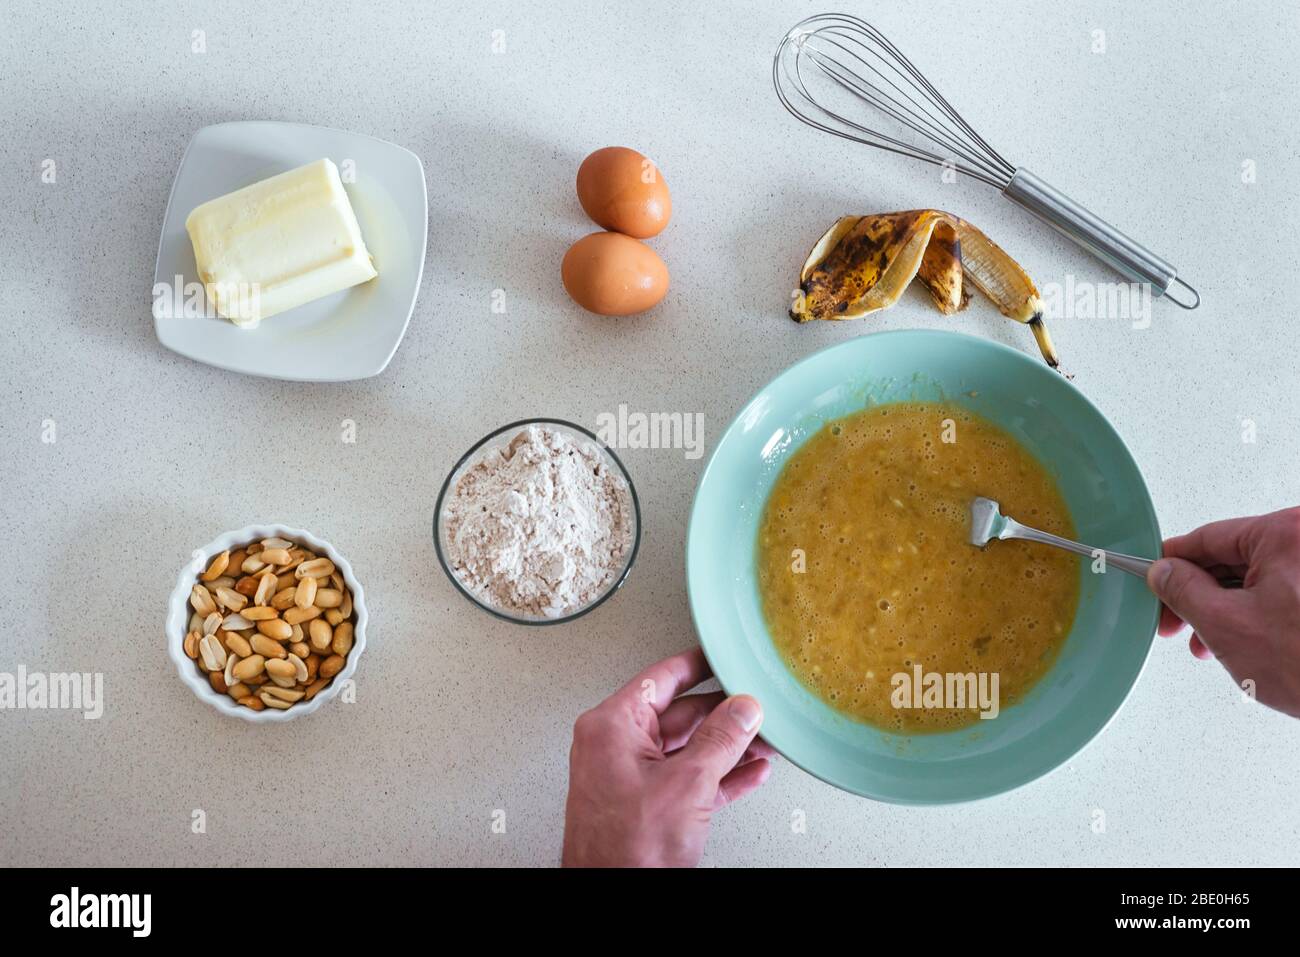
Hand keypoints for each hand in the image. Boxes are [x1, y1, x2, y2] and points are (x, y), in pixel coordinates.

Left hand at [561, 647, 774, 866]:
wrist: (613, 897)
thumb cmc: (625, 852)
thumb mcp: (687, 783)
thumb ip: (720, 740)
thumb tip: (743, 709)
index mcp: (612, 727)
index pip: (661, 678)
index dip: (698, 665)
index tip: (723, 656)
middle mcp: (616, 746)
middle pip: (680, 714)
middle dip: (724, 714)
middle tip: (758, 708)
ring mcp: (630, 776)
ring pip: (689, 748)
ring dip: (729, 746)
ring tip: (764, 740)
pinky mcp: (647, 805)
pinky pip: (689, 778)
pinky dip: (720, 775)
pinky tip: (750, 771)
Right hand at [1147, 507, 1299, 716]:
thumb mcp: (1225, 624)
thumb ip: (1183, 590)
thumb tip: (1165, 573)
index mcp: (1286, 533)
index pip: (1208, 537)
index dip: (1172, 561)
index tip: (1154, 575)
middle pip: (1233, 557)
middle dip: (1199, 593)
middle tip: (1174, 617)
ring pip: (1257, 577)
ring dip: (1225, 608)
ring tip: (1206, 640)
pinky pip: (1282, 591)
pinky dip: (1256, 613)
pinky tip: (1241, 639)